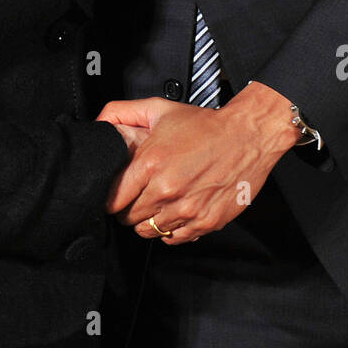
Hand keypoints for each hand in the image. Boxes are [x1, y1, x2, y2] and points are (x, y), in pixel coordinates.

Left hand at [100, 84, 297, 245]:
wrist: (248, 135)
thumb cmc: (205, 125)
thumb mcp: (159, 109)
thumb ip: (122, 112)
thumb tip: (100, 121)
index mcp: (151, 164)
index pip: (113, 200)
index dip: (111, 198)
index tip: (116, 194)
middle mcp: (167, 190)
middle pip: (129, 218)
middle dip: (128, 209)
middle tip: (138, 197)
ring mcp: (187, 210)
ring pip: (149, 232)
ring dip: (148, 221)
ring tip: (158, 204)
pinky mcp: (205, 222)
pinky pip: (175, 238)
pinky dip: (171, 230)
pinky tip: (175, 211)